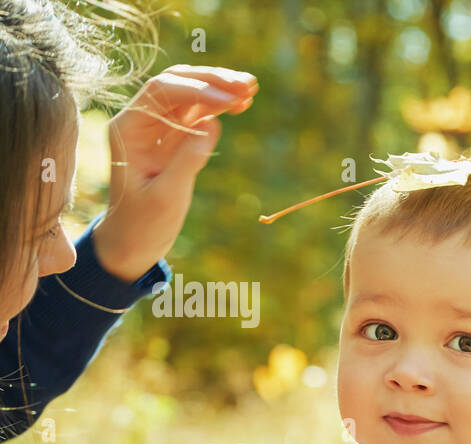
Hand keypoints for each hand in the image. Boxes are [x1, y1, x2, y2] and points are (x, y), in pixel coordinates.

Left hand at [92, 65, 257, 281]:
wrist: (132, 243)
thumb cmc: (144, 223)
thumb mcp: (167, 196)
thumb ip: (187, 159)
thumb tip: (213, 124)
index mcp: (128, 129)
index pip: (161, 92)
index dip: (198, 90)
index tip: (231, 100)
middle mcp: (139, 121)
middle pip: (176, 84)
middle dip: (211, 81)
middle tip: (248, 84)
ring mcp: (157, 129)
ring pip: (189, 95)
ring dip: (219, 89)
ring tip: (251, 88)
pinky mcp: (173, 140)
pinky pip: (197, 114)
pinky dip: (219, 107)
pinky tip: (241, 103)